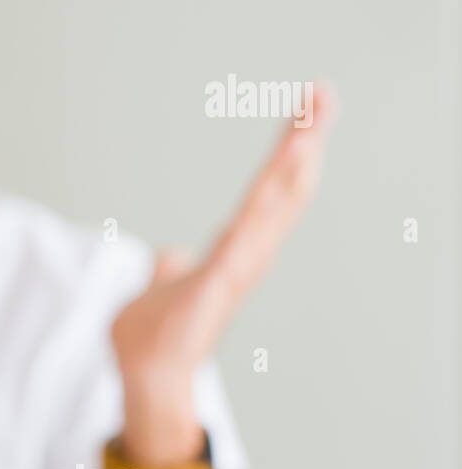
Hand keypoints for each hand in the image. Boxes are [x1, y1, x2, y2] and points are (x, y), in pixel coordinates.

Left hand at [110, 84, 336, 461]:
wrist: (146, 374)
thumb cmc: (156, 335)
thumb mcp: (162, 285)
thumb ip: (172, 268)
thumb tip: (170, 255)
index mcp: (235, 249)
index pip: (269, 191)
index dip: (289, 151)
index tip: (308, 110)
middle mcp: (246, 255)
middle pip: (282, 188)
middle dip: (304, 140)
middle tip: (323, 94)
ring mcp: (236, 269)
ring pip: (271, 207)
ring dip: (290, 164)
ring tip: (310, 122)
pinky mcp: (218, 283)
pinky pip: (244, 236)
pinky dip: (264, 207)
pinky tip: (281, 177)